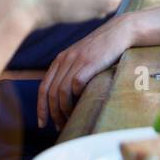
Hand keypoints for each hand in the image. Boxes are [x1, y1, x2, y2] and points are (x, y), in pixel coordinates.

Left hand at [37, 14, 138, 129]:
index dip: (41, 107)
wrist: (118, 32)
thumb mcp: (81, 58)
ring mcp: (76, 61)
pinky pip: (76, 84)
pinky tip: (82, 103)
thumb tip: (67, 99)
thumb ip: (71, 72)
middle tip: (60, 126)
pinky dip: (76, 97)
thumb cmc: (103, 49)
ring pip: (61, 91)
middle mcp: (64, 60)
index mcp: (60, 60)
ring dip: (64, 110)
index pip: (43, 87)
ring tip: (70, 120)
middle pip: (50, 92)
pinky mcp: (89, 62)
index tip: (42, 123)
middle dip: (53, 113)